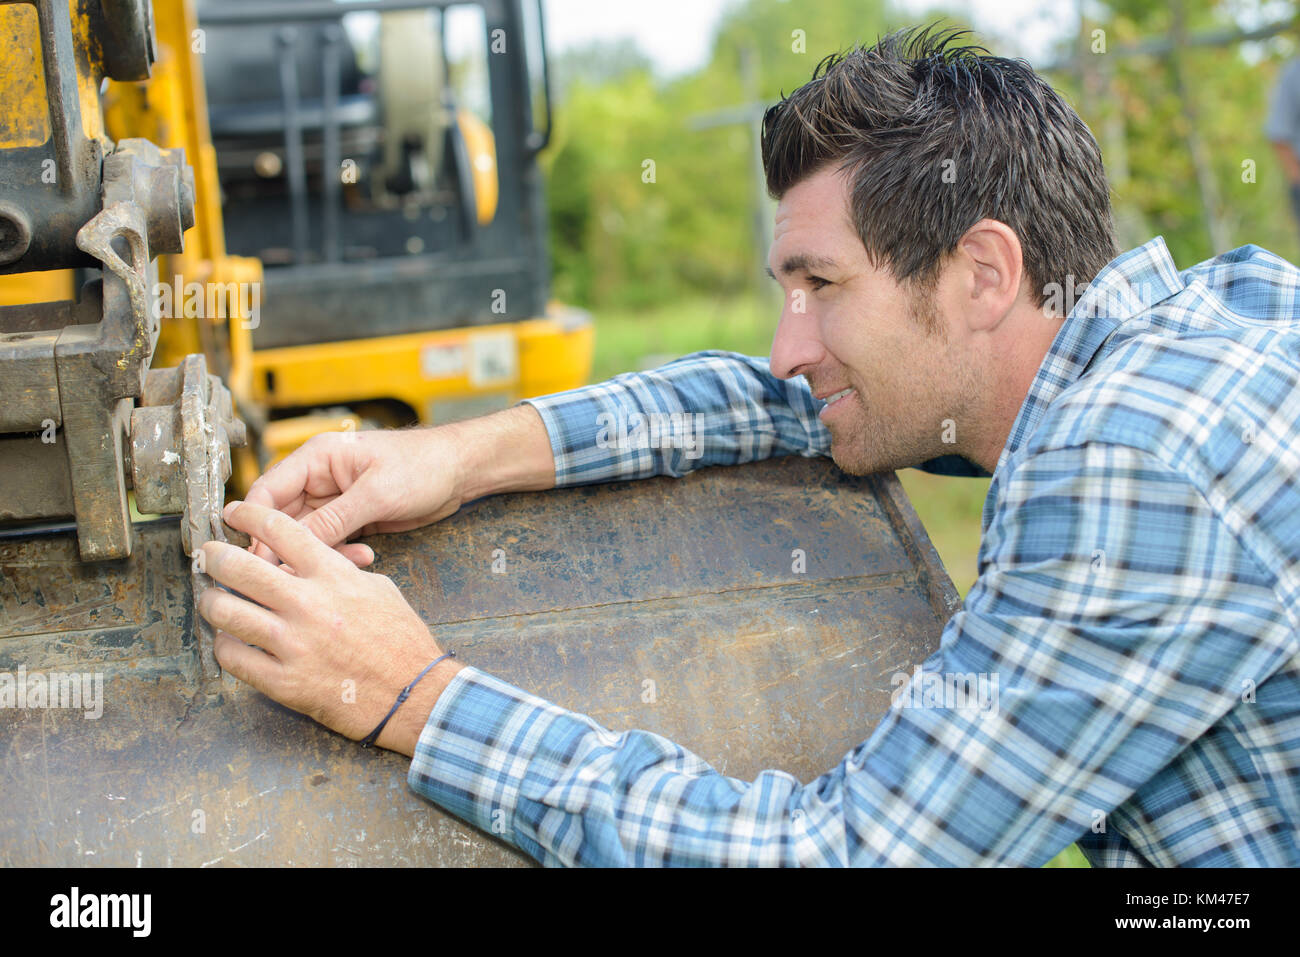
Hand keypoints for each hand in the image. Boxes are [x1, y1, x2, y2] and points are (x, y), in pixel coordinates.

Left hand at [199, 500, 462, 754]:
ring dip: (211, 603)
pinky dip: (224, 646)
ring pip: (225, 612)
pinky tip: (230, 641)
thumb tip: (307, 565)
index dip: (249, 515)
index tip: (235, 512)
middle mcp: (309, 605)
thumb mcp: (379, 589)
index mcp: (333, 576)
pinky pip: (233, 658)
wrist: (414, 694)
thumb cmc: (401, 642)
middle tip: (209, 557)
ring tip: (212, 601)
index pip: (280, 530)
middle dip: (215, 557)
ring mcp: (293, 645)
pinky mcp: (284, 682)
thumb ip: (340, 573)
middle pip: (239, 567)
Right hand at [243, 427, 465, 564]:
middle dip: (286, 547)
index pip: (267, 491)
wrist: (459, 472)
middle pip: (282, 519)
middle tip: (291, 575)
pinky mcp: (352, 520)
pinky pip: (332, 543)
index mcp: (317, 458)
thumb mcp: (376, 493)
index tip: (253, 555)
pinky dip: (342, 556)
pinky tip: (364, 558)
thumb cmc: (423, 465)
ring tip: (346, 562)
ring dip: (321, 554)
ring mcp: (334, 501)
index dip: (255, 523)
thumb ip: (334, 519)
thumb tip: (294, 543)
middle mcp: (319, 479)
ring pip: (307, 536)